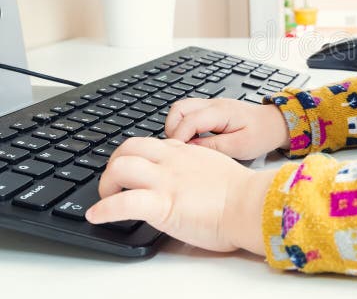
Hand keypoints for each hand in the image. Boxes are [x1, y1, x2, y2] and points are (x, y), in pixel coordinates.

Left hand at [85, 137, 275, 254]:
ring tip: (105, 199)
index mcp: (187, 153)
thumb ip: (198, 170)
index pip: (151, 145)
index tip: (133, 172)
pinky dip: (103, 210)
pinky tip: (97, 217)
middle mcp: (172, 162)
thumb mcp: (217, 169)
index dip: (136, 157)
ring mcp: (166, 181)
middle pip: (128, 147)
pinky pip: (122, 203)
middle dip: (114, 164)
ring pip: (120, 167)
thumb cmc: (244, 194)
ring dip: (105, 184)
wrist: (252, 204)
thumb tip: (190, 182)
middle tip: (113, 183)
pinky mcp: (163, 204)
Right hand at [164, 98, 288, 158]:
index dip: (179, 137)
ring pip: (181, 109)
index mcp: (221, 112)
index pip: (189, 120)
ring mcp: (211, 105)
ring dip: (177, 126)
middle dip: (172, 129)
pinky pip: (189, 113)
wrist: (275, 123)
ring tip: (185, 145)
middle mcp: (213, 104)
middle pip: (179, 109)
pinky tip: (192, 140)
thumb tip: (189, 148)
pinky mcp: (211, 110)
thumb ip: (213, 147)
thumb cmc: (262, 134)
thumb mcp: (239, 147)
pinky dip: (184, 125)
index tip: (178, 153)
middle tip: (179, 148)